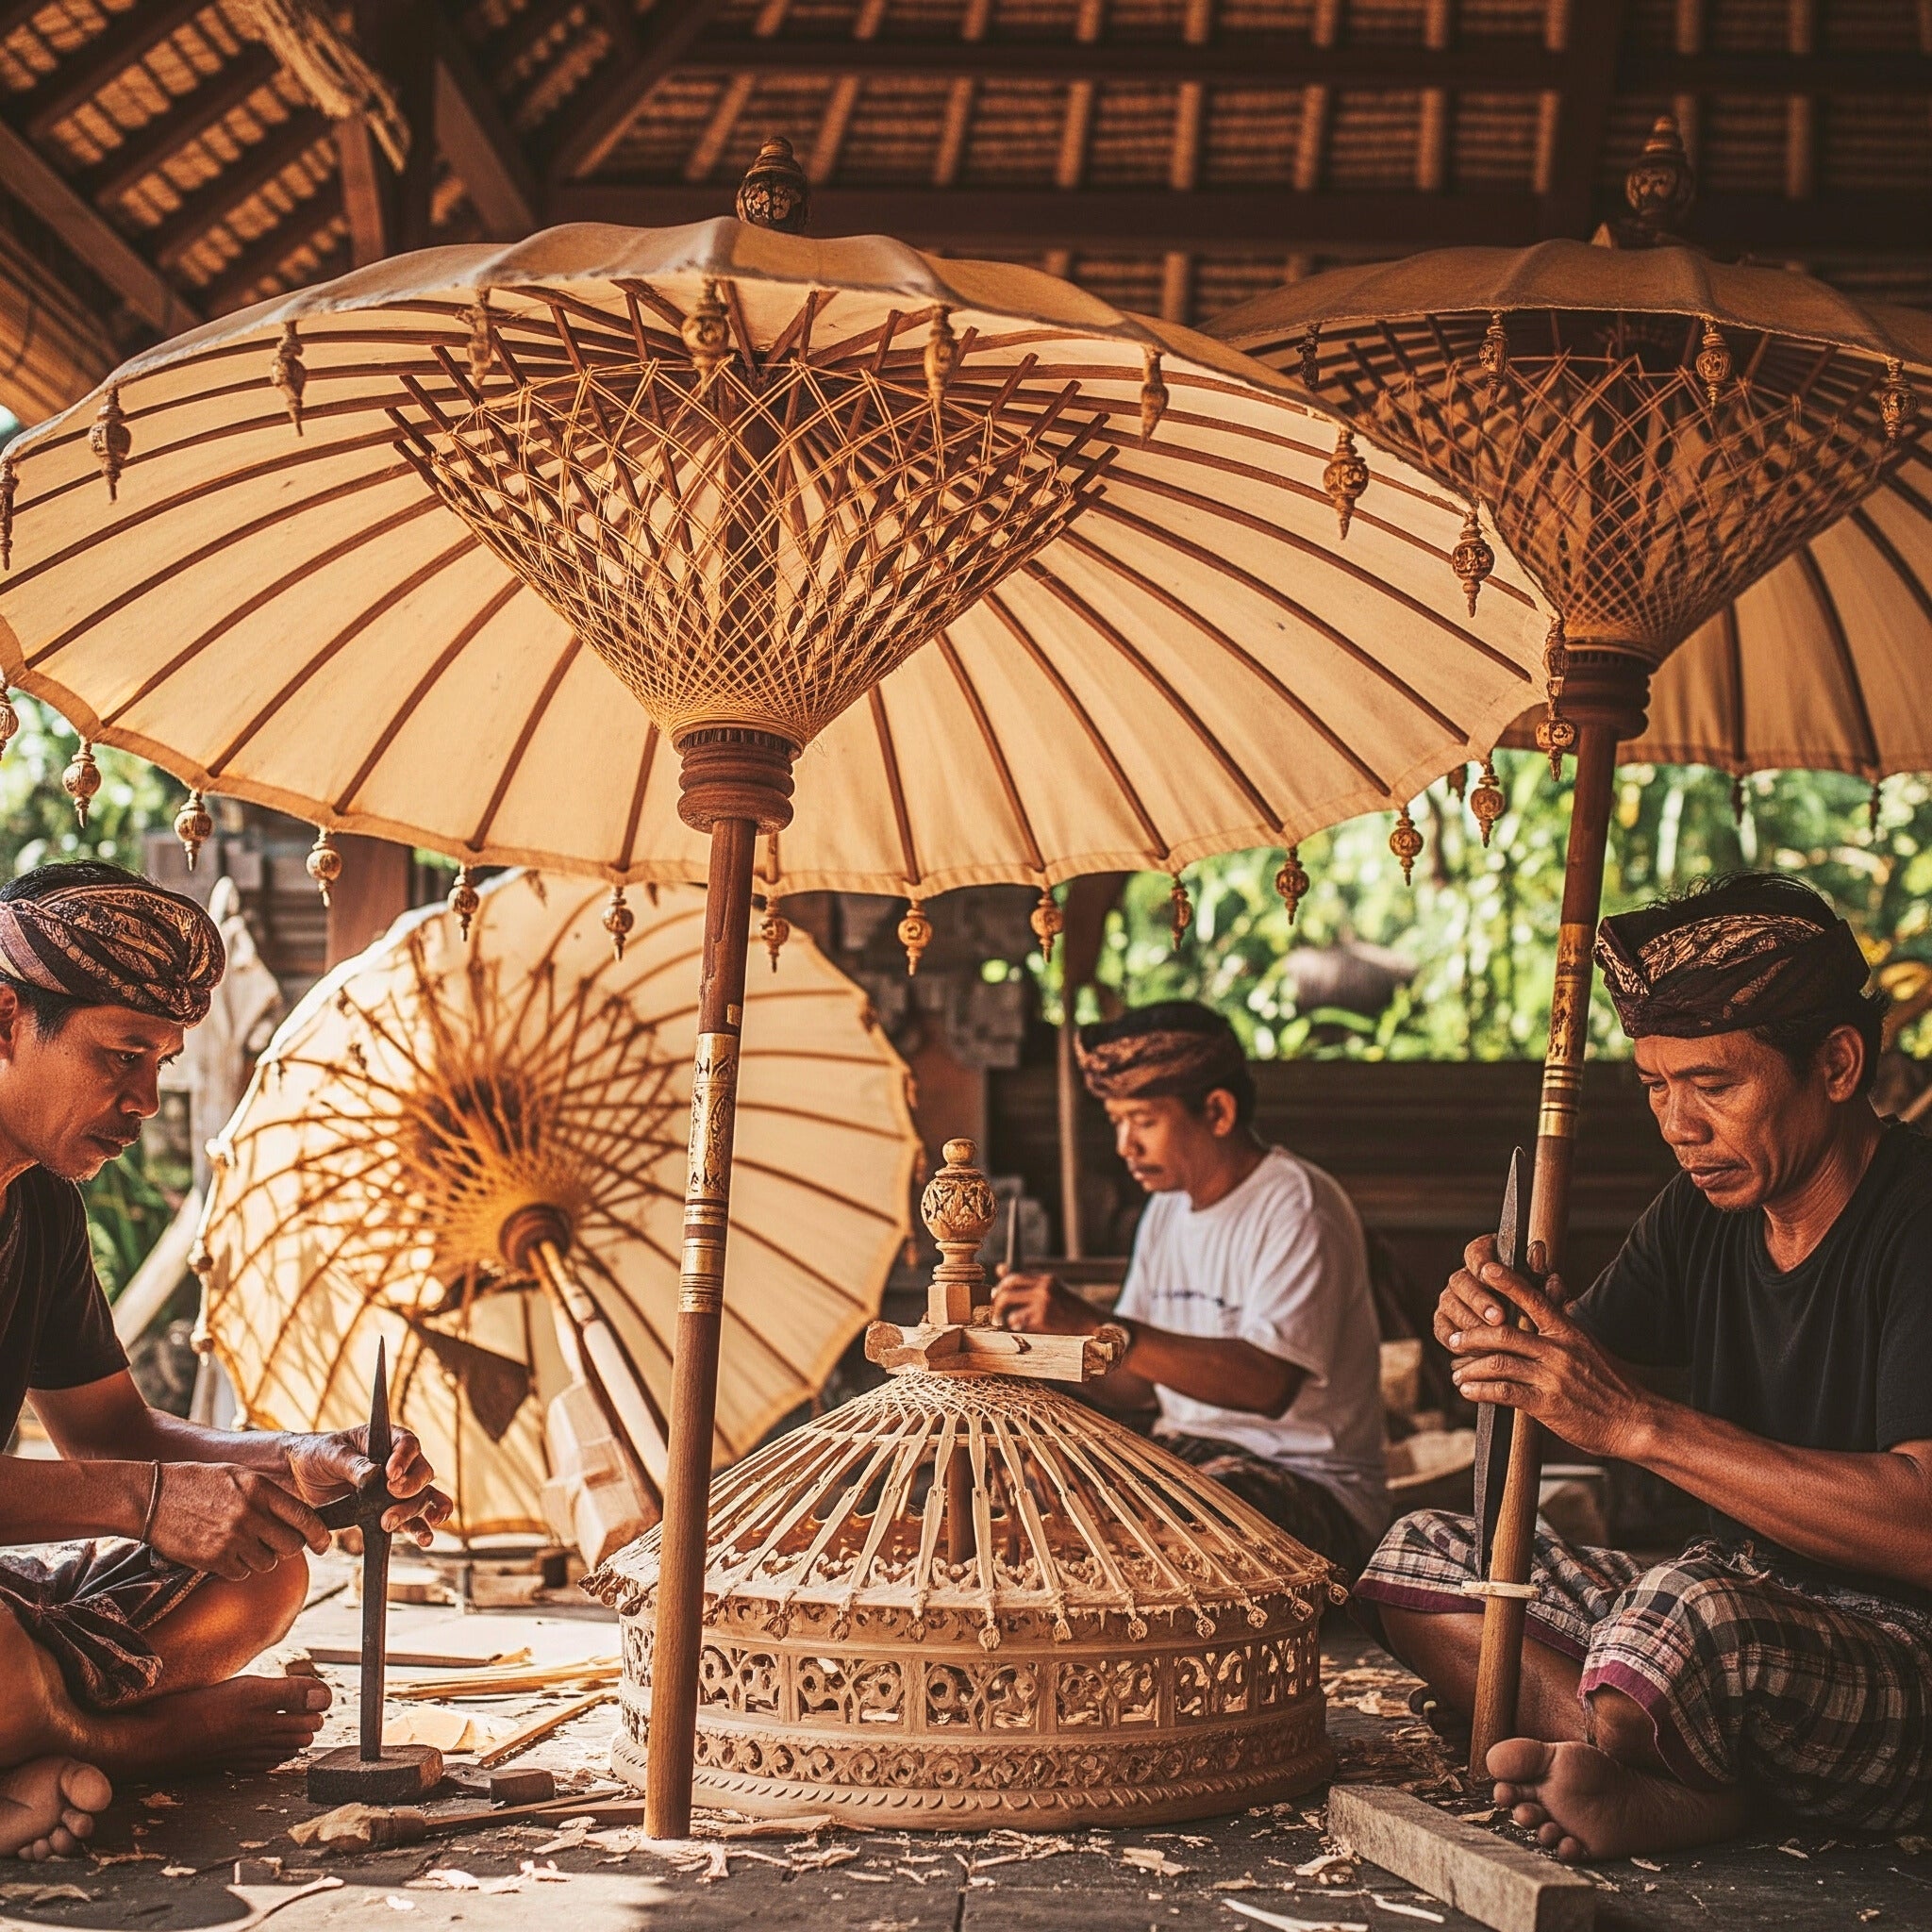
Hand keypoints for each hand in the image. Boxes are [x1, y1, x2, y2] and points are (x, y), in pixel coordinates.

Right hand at [146, 1463, 329, 1581]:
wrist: (152, 1497)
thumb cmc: (197, 1483)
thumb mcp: (238, 1475)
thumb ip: (267, 1495)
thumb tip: (296, 1516)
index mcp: (259, 1489)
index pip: (303, 1517)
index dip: (319, 1534)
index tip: (325, 1544)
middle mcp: (249, 1515)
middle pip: (290, 1545)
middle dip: (289, 1547)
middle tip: (279, 1543)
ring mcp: (231, 1539)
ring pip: (267, 1562)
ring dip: (261, 1557)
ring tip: (243, 1542)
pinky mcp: (213, 1560)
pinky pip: (241, 1573)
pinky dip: (238, 1567)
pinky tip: (226, 1552)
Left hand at [286, 1424, 452, 1548]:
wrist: (299, 1478)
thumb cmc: (318, 1454)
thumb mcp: (331, 1454)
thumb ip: (354, 1465)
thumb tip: (374, 1475)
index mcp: (386, 1440)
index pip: (407, 1444)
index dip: (405, 1459)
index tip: (391, 1475)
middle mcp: (399, 1463)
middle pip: (421, 1473)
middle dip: (411, 1487)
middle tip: (392, 1494)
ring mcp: (396, 1489)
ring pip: (421, 1497)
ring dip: (414, 1511)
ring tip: (391, 1522)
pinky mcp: (389, 1511)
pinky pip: (412, 1520)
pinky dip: (420, 1529)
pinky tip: (424, 1539)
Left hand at [988, 1268, 1100, 1337]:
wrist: (1095, 1323)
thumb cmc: (1072, 1308)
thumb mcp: (1054, 1289)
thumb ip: (1029, 1281)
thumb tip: (1000, 1267)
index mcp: (1047, 1279)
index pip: (1014, 1277)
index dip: (1001, 1287)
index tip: (995, 1296)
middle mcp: (1044, 1288)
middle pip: (1007, 1291)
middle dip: (996, 1303)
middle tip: (995, 1313)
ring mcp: (1043, 1304)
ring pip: (1010, 1310)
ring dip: (1004, 1319)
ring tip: (1006, 1324)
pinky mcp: (1044, 1320)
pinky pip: (1019, 1323)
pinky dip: (1016, 1327)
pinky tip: (1021, 1329)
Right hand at [1434, 1233, 1574, 1353]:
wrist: (1532, 1347)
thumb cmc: (1538, 1312)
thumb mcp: (1544, 1296)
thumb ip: (1540, 1274)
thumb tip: (1537, 1251)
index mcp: (1486, 1261)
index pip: (1475, 1253)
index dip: (1479, 1263)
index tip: (1488, 1272)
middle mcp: (1464, 1278)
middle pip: (1460, 1281)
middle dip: (1478, 1300)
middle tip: (1498, 1317)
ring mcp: (1451, 1300)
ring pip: (1450, 1305)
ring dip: (1470, 1322)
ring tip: (1491, 1338)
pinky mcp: (1444, 1323)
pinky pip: (1443, 1330)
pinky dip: (1456, 1339)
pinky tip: (1475, 1350)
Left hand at [1446, 1263, 1650, 1460]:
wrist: (1635, 1421)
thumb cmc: (1612, 1383)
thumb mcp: (1590, 1343)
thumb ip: (1565, 1316)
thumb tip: (1553, 1281)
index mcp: (1568, 1332)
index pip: (1533, 1298)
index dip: (1506, 1282)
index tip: (1483, 1269)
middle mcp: (1558, 1350)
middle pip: (1503, 1333)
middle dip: (1471, 1335)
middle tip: (1454, 1340)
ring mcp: (1552, 1377)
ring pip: (1499, 1363)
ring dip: (1471, 1367)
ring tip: (1458, 1373)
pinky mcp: (1547, 1404)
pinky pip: (1504, 1392)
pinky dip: (1481, 1391)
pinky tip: (1469, 1392)